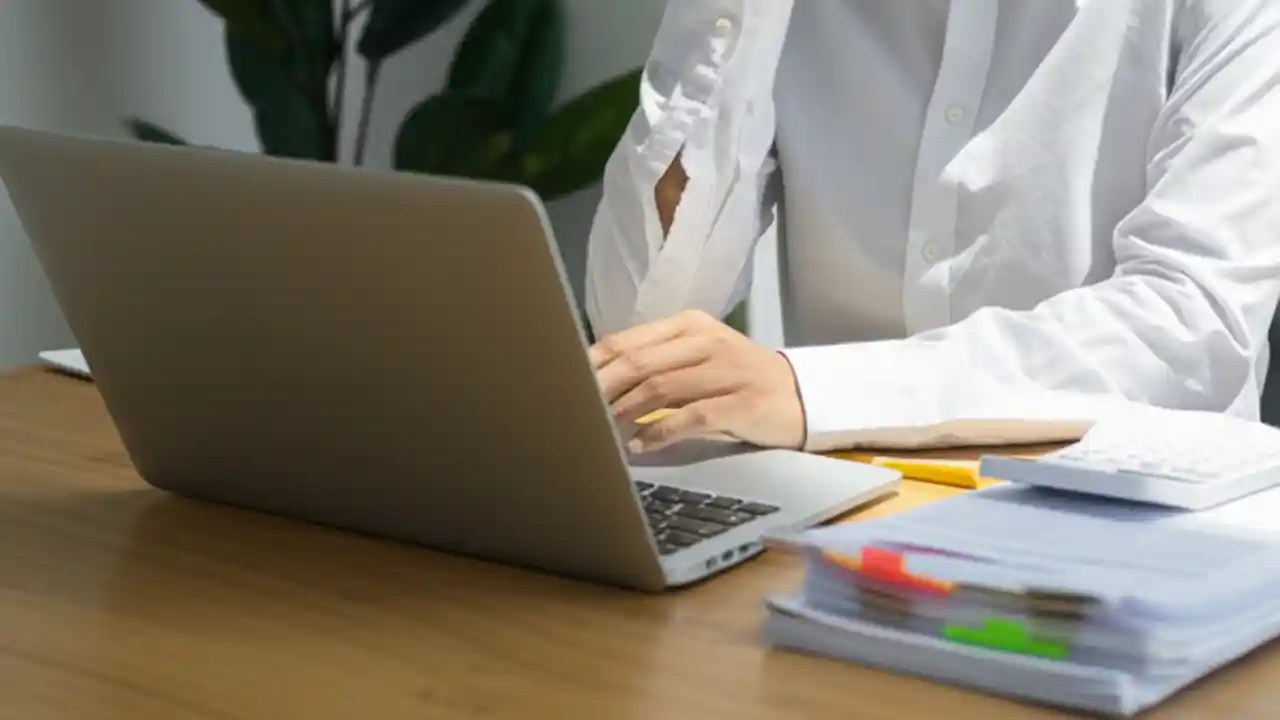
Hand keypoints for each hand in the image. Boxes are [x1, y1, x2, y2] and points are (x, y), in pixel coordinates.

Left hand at [590, 310, 805, 453]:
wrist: (802, 396)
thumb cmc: (739, 380)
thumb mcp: (698, 360)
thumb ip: (656, 363)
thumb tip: (598, 381)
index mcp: (690, 326)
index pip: (629, 340)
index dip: (594, 363)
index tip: (566, 384)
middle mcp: (707, 342)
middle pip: (640, 362)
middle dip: (603, 389)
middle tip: (578, 413)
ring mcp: (726, 371)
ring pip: (661, 388)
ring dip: (625, 413)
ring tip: (604, 433)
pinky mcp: (742, 403)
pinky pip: (691, 417)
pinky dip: (659, 432)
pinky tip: (640, 446)